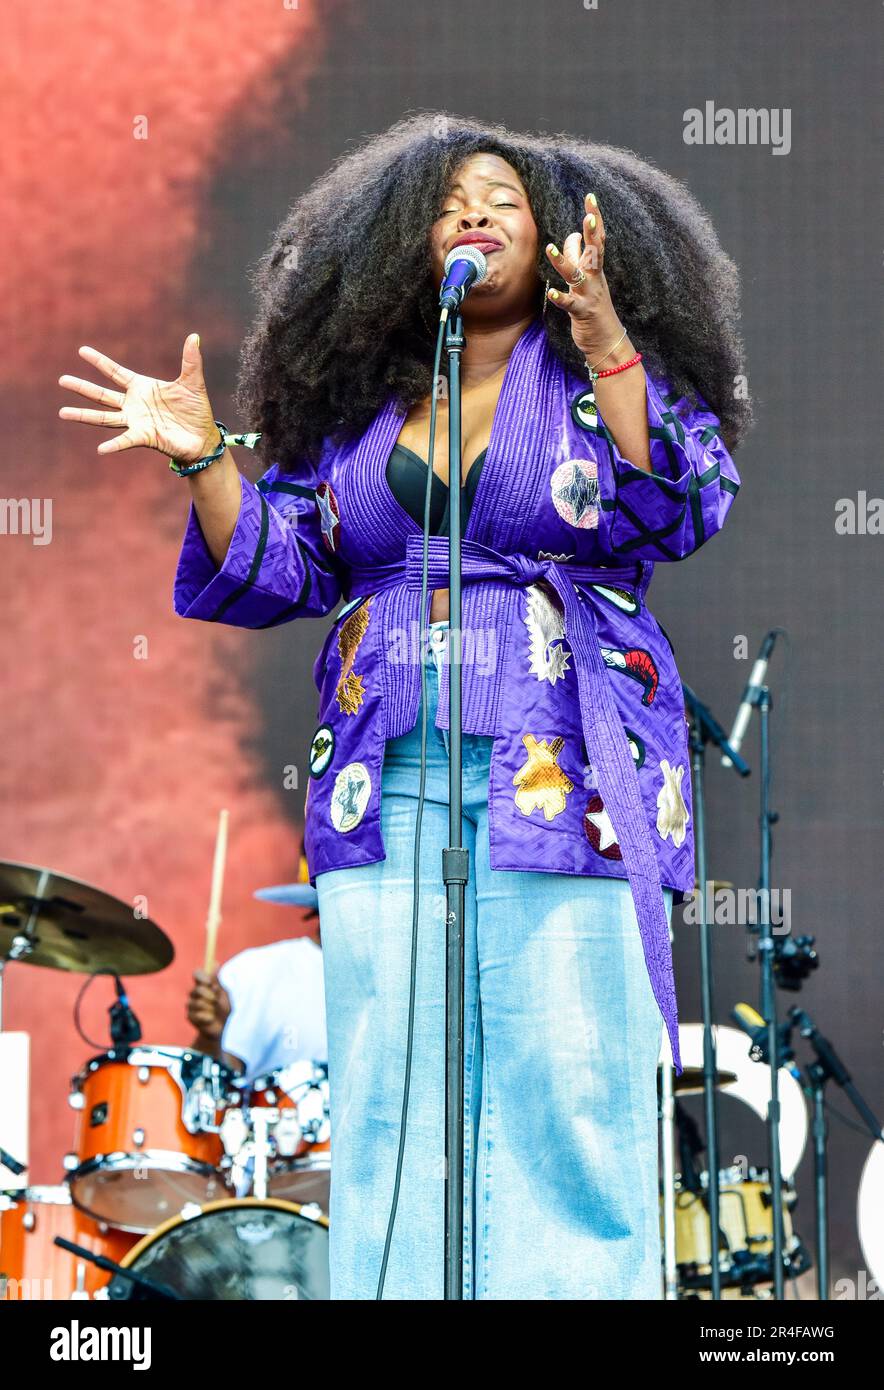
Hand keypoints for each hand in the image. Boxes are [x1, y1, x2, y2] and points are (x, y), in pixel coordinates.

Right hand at [58, 333, 219, 463]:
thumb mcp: (193, 382)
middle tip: (62, 380)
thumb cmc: (196, 410)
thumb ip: (191, 360)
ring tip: (62, 412)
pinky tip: (101, 449)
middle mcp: (134, 405)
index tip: (82, 350)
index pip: (115, 372)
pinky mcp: (145, 437)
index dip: (99, 362)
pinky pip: (126, 440)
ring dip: (84, 415)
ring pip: (104, 418)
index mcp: (141, 388)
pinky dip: (115, 445)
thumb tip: (194, 336)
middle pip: (102, 395)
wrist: (203, 437)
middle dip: (83, 387)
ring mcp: (136, 422)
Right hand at [187, 969, 231, 1040]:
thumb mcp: (224, 994)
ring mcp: (190, 1004)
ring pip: (197, 1003)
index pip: (197, 974)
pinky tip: (211, 1019)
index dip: (202, 977)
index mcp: (204, 984)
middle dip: (209, 995)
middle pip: (196, 989)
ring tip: (215, 1012)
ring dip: (210, 1008)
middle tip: (217, 1000)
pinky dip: (207, 1017)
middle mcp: (195, 993)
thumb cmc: (225, 1009)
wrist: (222, 1028)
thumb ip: (218, 981)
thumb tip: (215, 963)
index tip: (211, 982)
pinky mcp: (189, 1016)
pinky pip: (196, 1014)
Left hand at [544, 194, 626, 363]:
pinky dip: (560, 297)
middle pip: (594, 250)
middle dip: (592, 233)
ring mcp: (589, 295)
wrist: (608, 342)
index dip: (595, 219)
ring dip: (563, 262)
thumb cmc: (595, 309)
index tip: (590, 197)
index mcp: (596, 269)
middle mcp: (595, 278)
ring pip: (577, 274)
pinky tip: (551, 292)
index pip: (597, 239)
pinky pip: (570, 304)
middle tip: (588, 214)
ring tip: (550, 249)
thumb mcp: (587, 280)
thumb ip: (578, 258)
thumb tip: (570, 236)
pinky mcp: (582, 312)